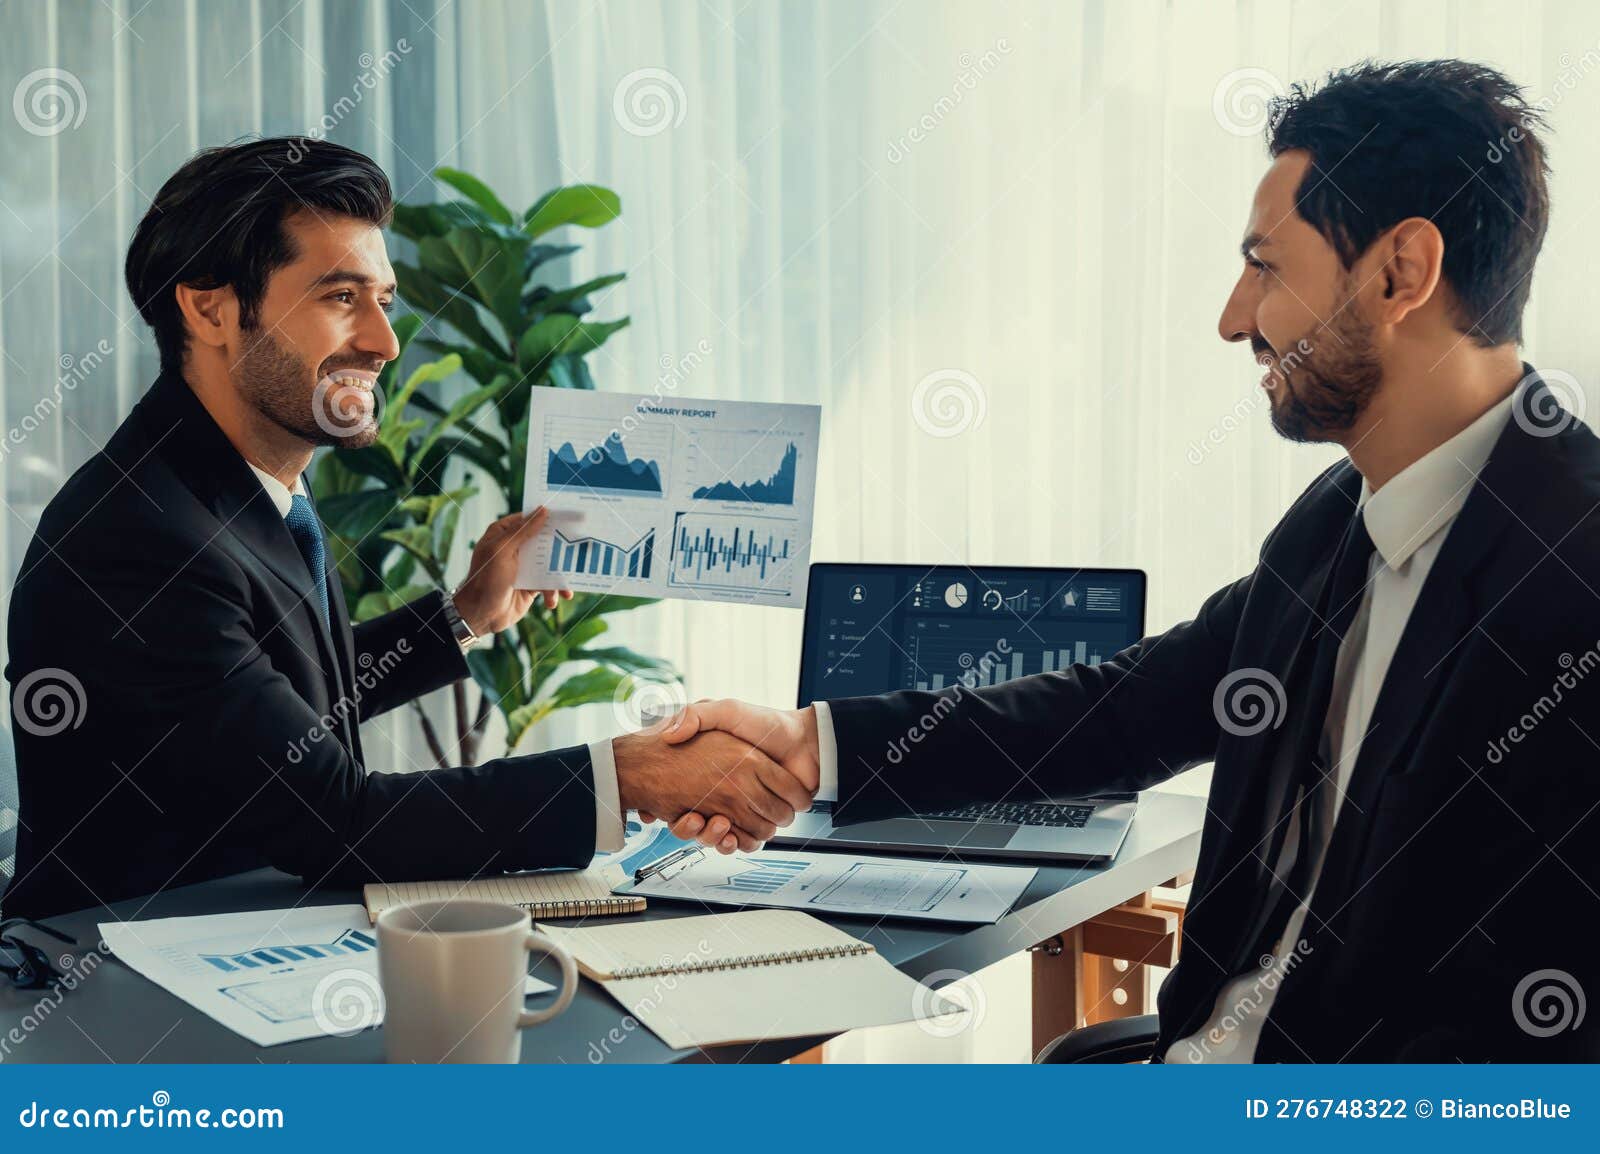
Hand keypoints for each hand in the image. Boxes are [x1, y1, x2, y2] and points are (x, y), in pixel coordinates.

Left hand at [452, 507, 571, 633]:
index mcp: (504, 534)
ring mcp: (524, 566)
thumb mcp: (502, 550)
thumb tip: (543, 511)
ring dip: (560, 573)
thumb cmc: (486, 579)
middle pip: (544, 540)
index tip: (569, 515)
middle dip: (561, 545)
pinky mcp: (531, 584)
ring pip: (550, 562)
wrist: (481, 614)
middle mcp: (515, 548)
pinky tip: (555, 599)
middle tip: (579, 545)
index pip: (529, 519)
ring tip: (567, 586)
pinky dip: (554, 591)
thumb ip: (523, 531)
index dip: (548, 516)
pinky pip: (549, 583)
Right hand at [640, 701, 820, 850]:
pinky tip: (731, 836)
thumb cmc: (767, 723)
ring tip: (716, 825)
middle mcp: (726, 792)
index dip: (674, 808)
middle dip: (693, 827)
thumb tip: (668, 734)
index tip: (665, 811)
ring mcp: (744, 808)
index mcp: (714, 771)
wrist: (806, 741)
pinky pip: (742, 842)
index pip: (681, 798)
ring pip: (718, 836)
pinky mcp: (762, 820)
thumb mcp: (726, 711)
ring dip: (713, 837)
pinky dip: (736, 844)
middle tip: (694, 819)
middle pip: (698, 822)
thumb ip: (696, 715)